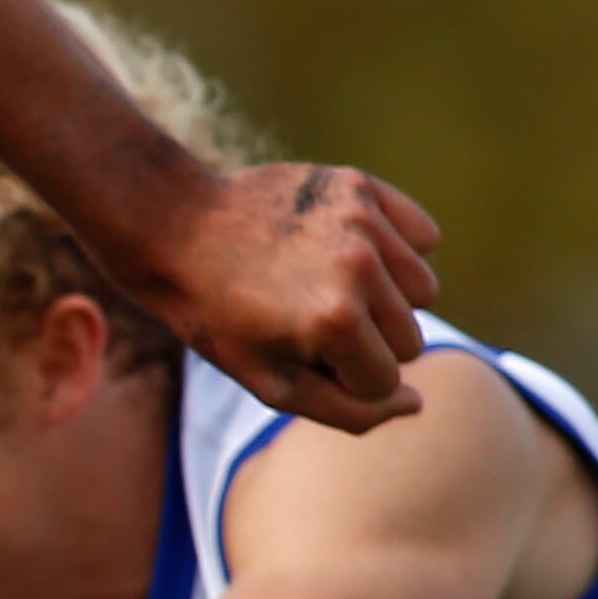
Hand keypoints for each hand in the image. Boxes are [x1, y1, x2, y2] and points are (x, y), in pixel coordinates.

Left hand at [138, 164, 440, 432]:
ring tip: (324, 284)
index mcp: (335, 323)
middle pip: (410, 339)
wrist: (174, 230)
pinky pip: (422, 237)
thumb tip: (417, 403)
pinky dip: (396, 251)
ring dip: (384, 299)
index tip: (298, 352)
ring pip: (423, 290)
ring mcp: (362, 221)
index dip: (343, 376)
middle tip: (306, 318)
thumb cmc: (218, 318)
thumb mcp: (271, 383)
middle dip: (366, 343)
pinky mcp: (361, 187)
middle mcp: (358, 267)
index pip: (388, 380)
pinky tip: (346, 250)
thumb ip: (349, 411)